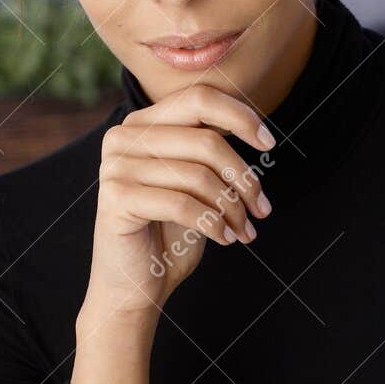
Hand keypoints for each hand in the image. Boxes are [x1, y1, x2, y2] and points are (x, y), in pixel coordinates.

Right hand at [85, 82, 277, 321]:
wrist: (134, 285)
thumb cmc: (168, 233)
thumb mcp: (195, 183)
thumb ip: (209, 150)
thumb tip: (256, 128)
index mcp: (143, 123)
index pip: (199, 98)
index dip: (240, 117)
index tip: (269, 144)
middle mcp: (124, 137)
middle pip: (205, 141)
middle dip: (244, 178)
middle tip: (262, 209)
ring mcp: (116, 166)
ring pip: (198, 176)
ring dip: (232, 209)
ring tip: (244, 230)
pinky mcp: (116, 198)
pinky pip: (182, 204)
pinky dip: (213, 224)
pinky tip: (225, 239)